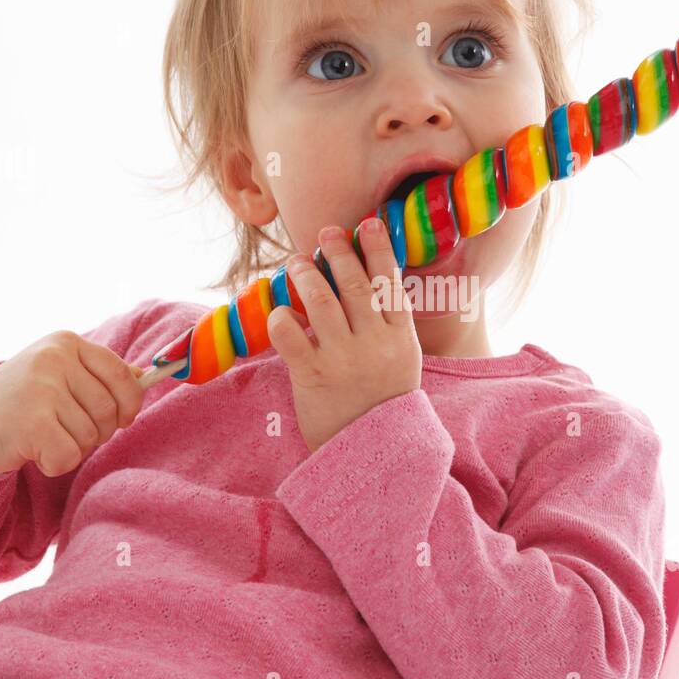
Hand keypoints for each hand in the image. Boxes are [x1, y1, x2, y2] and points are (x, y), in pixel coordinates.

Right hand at [0, 332, 145, 476]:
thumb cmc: (23, 398)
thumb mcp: (60, 372)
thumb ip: (101, 373)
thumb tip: (143, 376)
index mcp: (66, 343)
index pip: (122, 376)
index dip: (130, 404)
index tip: (123, 418)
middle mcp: (54, 359)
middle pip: (109, 411)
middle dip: (98, 432)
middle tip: (70, 432)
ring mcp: (41, 389)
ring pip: (90, 436)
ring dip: (74, 448)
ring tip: (47, 437)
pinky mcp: (31, 423)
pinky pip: (69, 456)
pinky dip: (56, 463)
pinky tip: (36, 451)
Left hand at [266, 217, 421, 453]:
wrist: (371, 455)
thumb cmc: (382, 401)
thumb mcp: (401, 361)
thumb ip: (388, 325)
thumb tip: (369, 277)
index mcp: (402, 339)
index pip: (391, 284)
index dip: (379, 250)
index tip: (368, 224)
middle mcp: (376, 345)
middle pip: (355, 286)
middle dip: (339, 252)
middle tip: (326, 233)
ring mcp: (345, 360)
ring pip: (322, 302)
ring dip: (306, 275)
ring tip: (297, 262)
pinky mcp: (314, 377)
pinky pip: (291, 336)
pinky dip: (281, 316)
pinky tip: (277, 308)